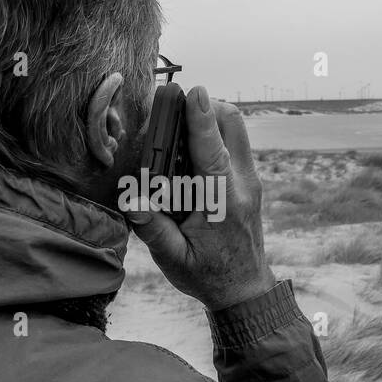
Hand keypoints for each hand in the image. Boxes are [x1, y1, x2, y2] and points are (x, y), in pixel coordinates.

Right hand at [125, 87, 275, 310]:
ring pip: (237, 128)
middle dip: (206, 107)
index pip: (213, 152)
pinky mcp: (249, 180)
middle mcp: (241, 185)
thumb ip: (153, 230)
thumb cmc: (206, 276)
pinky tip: (192, 147)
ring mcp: (249, 180)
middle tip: (175, 109)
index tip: (193, 92)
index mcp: (221, 203)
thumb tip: (132, 202)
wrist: (244, 289)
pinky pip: (236, 141)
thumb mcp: (173, 260)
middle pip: (233, 125)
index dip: (202, 119)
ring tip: (181, 125)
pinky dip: (216, 132)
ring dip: (212, 117)